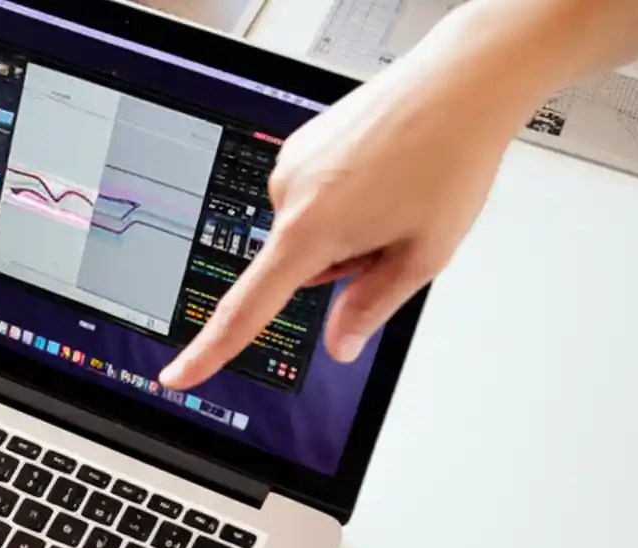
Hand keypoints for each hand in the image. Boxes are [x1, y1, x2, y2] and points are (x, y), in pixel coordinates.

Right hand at [160, 45, 528, 388]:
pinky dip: (346, 195)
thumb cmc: (448, 156)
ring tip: (397, 192)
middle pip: (299, 265)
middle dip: (343, 262)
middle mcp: (287, 194)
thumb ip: (371, 306)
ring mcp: (291, 164)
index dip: (210, 350)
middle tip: (396, 231)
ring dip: (347, 226)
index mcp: (310, 231)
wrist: (459, 82)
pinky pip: (314, 193)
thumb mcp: (423, 254)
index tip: (178, 375)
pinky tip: (384, 171)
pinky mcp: (300, 144)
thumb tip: (341, 344)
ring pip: (309, 229)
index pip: (247, 309)